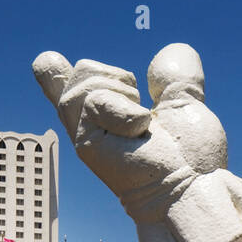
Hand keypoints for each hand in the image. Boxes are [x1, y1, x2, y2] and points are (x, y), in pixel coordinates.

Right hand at [33, 46, 228, 225]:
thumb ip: (175, 81)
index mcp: (110, 119)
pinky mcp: (86, 145)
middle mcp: (90, 129)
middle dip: (119, 78)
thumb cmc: (194, 161)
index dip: (54, 74)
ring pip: (83, 84)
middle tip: (145, 118)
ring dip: (123, 96)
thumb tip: (174, 52)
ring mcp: (85, 136)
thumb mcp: (185, 107)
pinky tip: (142, 131)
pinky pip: (95, 101)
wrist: (195, 189)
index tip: (47, 62)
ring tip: (143, 126)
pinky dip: (126, 112)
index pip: (70, 90)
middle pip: (81, 70)